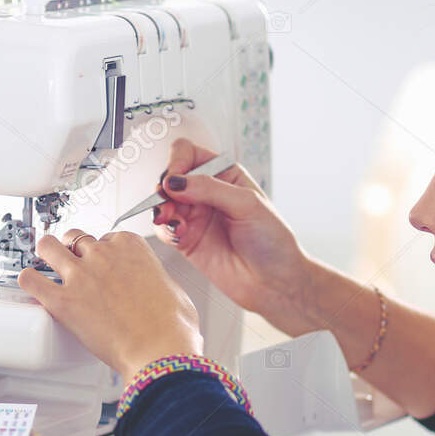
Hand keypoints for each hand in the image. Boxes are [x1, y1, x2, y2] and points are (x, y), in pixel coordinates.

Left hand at [16, 229, 202, 380]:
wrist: (160, 351)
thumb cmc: (171, 328)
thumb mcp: (175, 292)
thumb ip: (157, 282)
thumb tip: (155, 289)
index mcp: (132, 247)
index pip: (108, 237)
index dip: (103, 252)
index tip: (102, 263)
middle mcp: (103, 255)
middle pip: (77, 238)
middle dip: (73, 248)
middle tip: (73, 263)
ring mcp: (80, 275)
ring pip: (49, 247)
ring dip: (46, 253)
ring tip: (44, 263)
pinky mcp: (62, 301)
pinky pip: (31, 280)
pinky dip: (28, 280)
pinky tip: (30, 283)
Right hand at [151, 137, 309, 315]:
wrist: (273, 282)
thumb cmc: (272, 241)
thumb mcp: (247, 204)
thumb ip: (209, 188)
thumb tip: (175, 181)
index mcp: (224, 175)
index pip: (188, 154)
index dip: (177, 162)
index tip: (175, 180)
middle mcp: (206, 192)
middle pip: (170, 178)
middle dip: (164, 189)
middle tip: (168, 204)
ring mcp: (195, 216)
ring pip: (162, 203)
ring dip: (161, 210)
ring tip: (172, 222)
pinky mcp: (186, 240)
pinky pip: (163, 229)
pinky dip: (164, 230)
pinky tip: (178, 235)